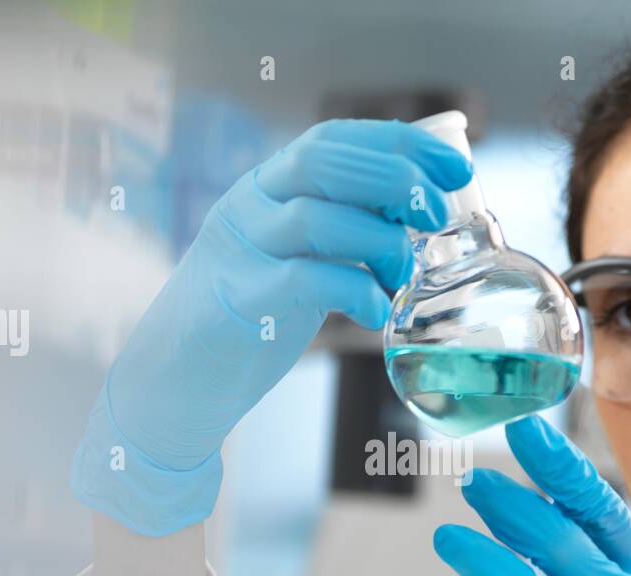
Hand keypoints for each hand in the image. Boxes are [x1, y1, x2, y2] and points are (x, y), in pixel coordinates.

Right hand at [72, 118, 472, 534]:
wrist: (176, 380)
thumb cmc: (251, 317)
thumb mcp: (300, 260)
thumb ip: (345, 234)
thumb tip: (419, 218)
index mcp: (267, 187)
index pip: (336, 140)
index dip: (400, 144)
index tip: (454, 169)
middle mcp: (249, 206)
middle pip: (325, 162)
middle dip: (394, 179)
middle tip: (435, 214)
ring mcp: (239, 251)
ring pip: (314, 218)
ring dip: (378, 241)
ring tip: (403, 274)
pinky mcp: (238, 302)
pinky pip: (303, 280)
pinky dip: (354, 290)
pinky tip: (377, 312)